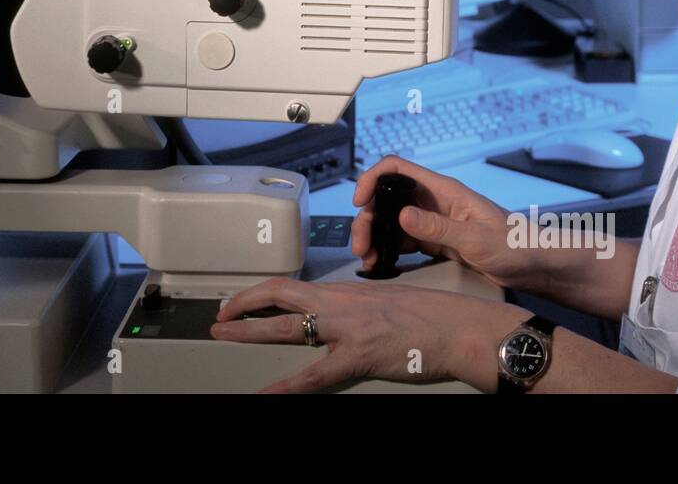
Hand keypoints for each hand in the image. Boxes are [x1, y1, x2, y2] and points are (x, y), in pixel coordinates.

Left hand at [210, 276, 530, 392]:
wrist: (459, 327)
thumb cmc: (432, 316)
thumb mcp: (387, 300)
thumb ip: (358, 307)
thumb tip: (338, 317)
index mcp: (347, 290)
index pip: (292, 284)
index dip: (259, 291)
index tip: (239, 300)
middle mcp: (341, 303)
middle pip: (279, 295)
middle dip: (242, 304)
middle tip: (218, 316)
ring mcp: (348, 329)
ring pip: (287, 327)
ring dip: (249, 332)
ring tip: (223, 336)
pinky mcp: (360, 356)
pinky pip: (315, 374)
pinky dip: (287, 386)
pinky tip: (268, 393)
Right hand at [352, 155, 540, 290]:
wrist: (534, 266)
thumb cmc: (514, 245)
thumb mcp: (475, 239)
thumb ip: (438, 228)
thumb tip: (401, 215)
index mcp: (443, 190)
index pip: (398, 170)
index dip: (373, 179)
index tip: (360, 202)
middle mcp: (433, 202)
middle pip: (387, 198)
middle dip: (368, 218)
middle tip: (360, 246)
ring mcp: (433, 221)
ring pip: (391, 221)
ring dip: (375, 236)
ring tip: (366, 259)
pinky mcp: (435, 241)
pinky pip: (402, 240)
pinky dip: (387, 250)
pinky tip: (380, 263)